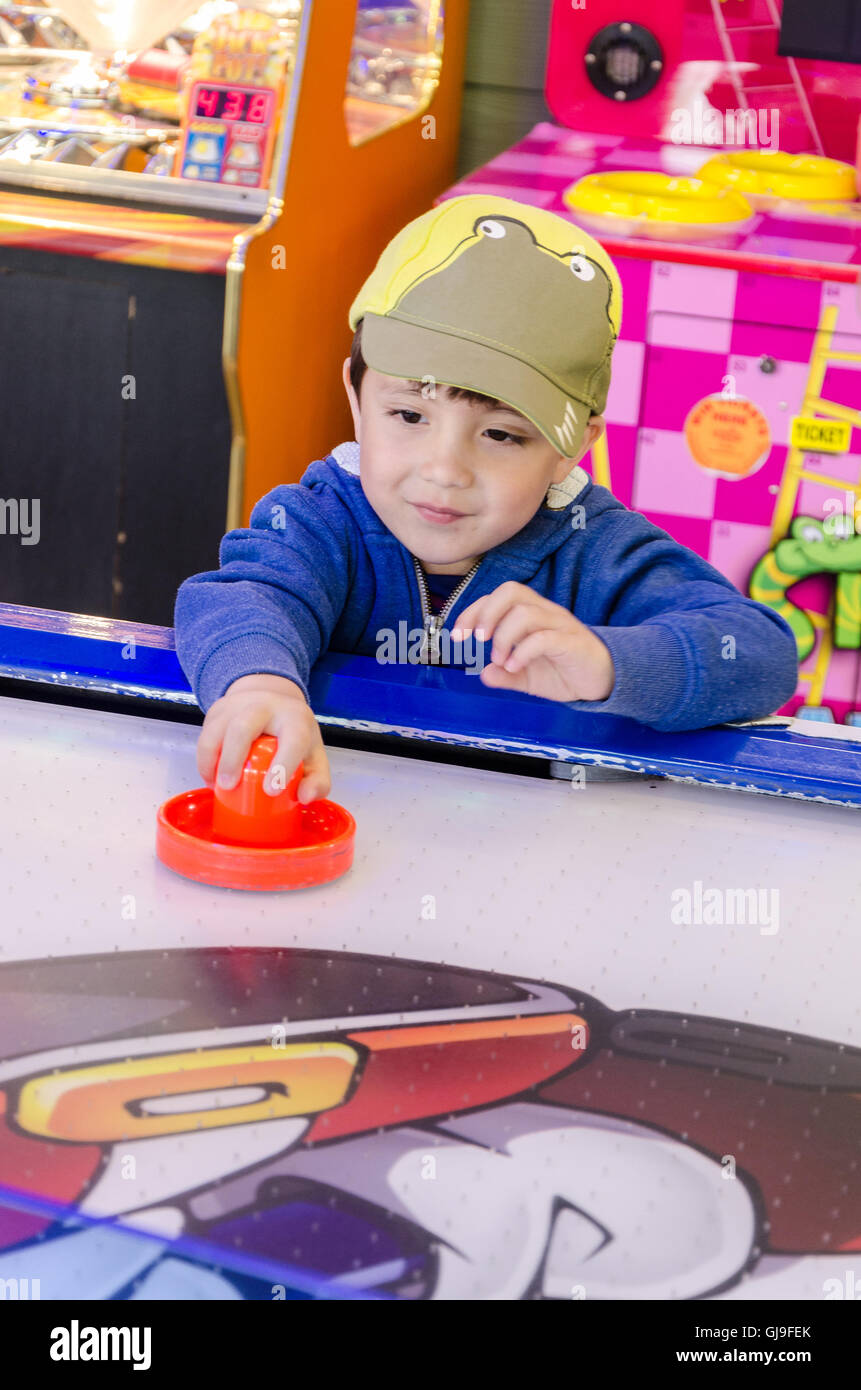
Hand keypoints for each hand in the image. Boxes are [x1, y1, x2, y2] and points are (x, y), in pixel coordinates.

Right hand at [197, 674, 329, 802]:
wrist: (272, 701)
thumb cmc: (293, 734)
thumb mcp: (313, 756)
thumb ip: (318, 782)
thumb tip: (305, 797)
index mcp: (295, 719)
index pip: (292, 739)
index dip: (283, 764)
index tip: (271, 791)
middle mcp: (266, 706)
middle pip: (243, 727)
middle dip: (233, 759)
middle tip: (230, 786)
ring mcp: (238, 705)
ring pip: (217, 728)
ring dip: (211, 759)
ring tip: (216, 785)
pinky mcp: (219, 710)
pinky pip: (205, 734)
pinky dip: (204, 759)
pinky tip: (211, 776)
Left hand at [452, 582, 614, 702]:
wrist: (603, 681)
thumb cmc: (565, 672)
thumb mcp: (528, 678)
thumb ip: (505, 675)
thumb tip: (483, 674)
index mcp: (532, 614)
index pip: (497, 597)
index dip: (473, 612)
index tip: (457, 636)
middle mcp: (545, 613)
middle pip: (511, 591)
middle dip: (486, 613)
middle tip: (478, 640)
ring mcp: (560, 625)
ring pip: (525, 612)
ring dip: (503, 637)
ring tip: (500, 660)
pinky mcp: (572, 642)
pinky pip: (544, 637)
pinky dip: (523, 651)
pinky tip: (516, 667)